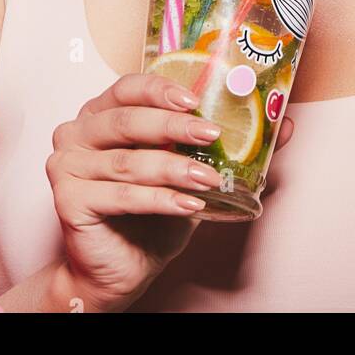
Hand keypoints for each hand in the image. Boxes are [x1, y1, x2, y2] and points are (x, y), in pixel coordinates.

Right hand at [45, 71, 293, 312]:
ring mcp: (67, 165)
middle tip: (212, 134)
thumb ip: (230, 144)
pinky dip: (159, 199)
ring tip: (209, 179)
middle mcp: (78, 131)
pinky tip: (188, 204)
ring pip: (128, 160)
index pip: (128, 86)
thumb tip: (286, 124)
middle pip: (127, 120)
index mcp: (102, 111)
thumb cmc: (151, 213)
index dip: (161, 89)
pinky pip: (121, 195)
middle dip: (174, 126)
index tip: (195, 99)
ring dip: (174, 168)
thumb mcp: (191, 169)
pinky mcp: (68, 199)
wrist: (119, 268)